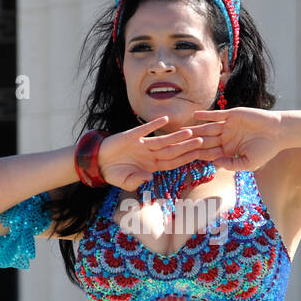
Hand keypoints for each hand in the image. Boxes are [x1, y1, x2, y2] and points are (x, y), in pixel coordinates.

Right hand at [97, 115, 224, 191]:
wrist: (98, 162)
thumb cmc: (113, 173)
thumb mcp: (125, 181)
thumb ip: (136, 181)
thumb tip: (149, 177)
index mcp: (151, 166)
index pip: (172, 163)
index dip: (185, 159)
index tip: (198, 156)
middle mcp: (149, 155)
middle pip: (171, 150)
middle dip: (186, 147)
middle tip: (202, 141)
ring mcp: (141, 144)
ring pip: (162, 140)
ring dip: (175, 136)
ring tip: (189, 132)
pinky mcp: (131, 135)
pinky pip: (144, 129)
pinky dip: (154, 124)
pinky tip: (165, 119)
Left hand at [187, 107, 282, 171]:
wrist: (278, 132)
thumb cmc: (265, 150)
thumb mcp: (248, 163)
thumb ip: (231, 164)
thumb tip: (214, 164)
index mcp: (227, 151)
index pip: (208, 154)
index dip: (196, 156)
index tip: (182, 159)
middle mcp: (224, 138)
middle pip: (204, 141)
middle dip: (190, 143)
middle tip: (174, 145)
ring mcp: (227, 126)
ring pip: (207, 129)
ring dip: (194, 130)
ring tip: (180, 130)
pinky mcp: (232, 115)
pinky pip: (216, 115)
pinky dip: (206, 115)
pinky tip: (195, 116)